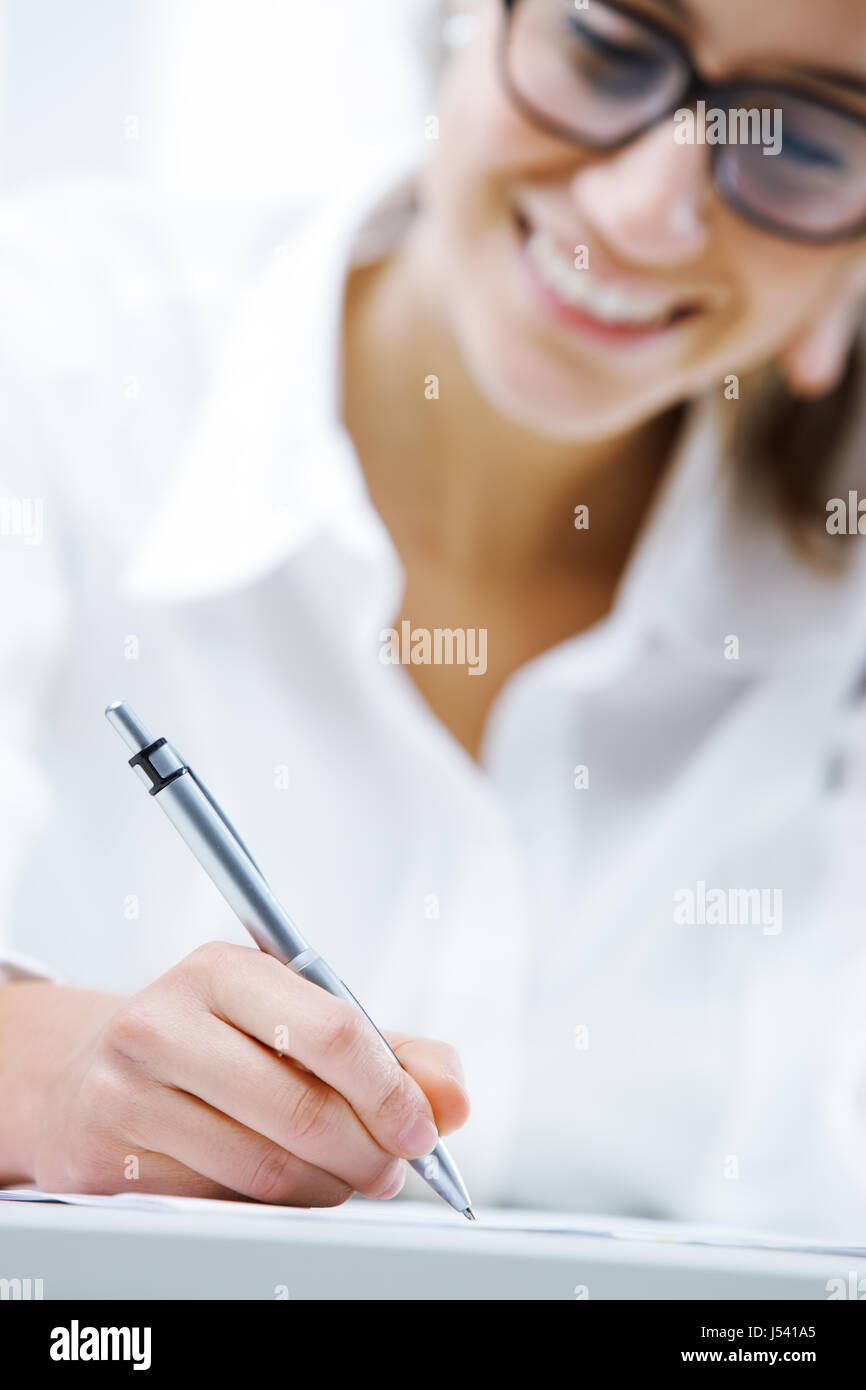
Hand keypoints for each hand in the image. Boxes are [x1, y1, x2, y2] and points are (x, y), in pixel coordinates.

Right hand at [0, 942, 469, 1204]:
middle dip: (369, 1153)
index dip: (390, 1092)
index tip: (422, 1129)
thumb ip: (390, 1052)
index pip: (330, 1031)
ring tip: (343, 1178)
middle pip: (303, 1110)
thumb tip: (454, 1098)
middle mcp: (164, 1020)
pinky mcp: (105, 1156)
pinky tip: (282, 1186)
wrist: (85, 1070)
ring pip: (266, 1168)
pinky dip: (273, 1207)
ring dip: (328, 1187)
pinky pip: (220, 1203)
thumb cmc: (214, 1041)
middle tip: (391, 1168)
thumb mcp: (297, 1021)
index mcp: (222, 970)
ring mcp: (127, 1089)